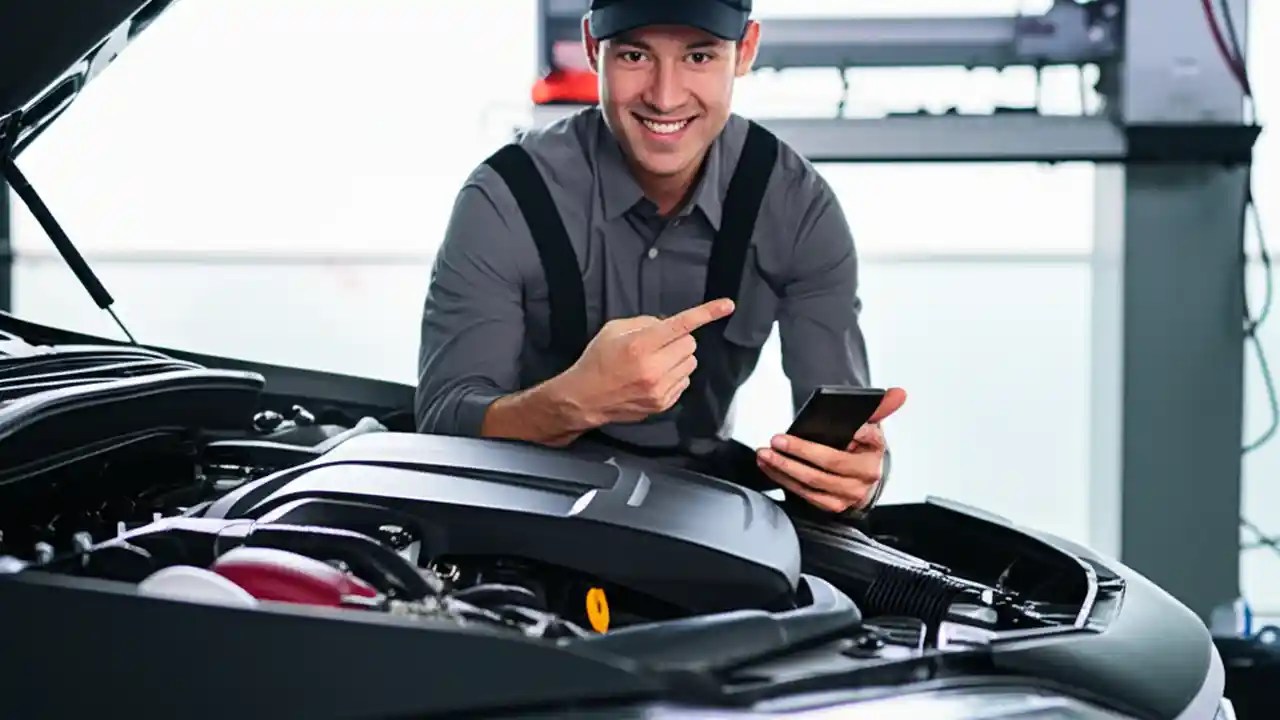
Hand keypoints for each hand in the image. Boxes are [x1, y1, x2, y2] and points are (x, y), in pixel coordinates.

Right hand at [558, 298, 735, 426]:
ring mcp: (660, 388)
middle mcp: (653, 368)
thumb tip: (667, 323)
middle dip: (679, 340)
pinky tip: (654, 377)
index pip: (682, 325)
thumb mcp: (614, 330)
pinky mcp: (663, 403)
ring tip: (654, 362)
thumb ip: (644, 322)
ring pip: (691, 363)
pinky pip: (684, 381)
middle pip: (690, 344)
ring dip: (678, 358)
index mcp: (640, 345)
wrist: (585, 398)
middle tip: (659, 344)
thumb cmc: (597, 362)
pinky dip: (674, 375)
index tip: (727, 305)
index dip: (707, 313)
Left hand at [756, 387, 906, 513]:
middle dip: (800, 451)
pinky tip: (770, 467)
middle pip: (828, 464)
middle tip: (777, 440)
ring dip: (784, 468)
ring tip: (765, 454)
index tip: (822, 426)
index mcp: (874, 454)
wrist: (864, 478)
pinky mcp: (832, 505)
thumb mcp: (872, 426)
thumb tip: (899, 393)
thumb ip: (881, 407)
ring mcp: (847, 495)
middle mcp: (863, 477)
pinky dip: (783, 480)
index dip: (849, 434)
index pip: (862, 440)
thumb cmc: (862, 449)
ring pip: (812, 482)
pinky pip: (804, 494)